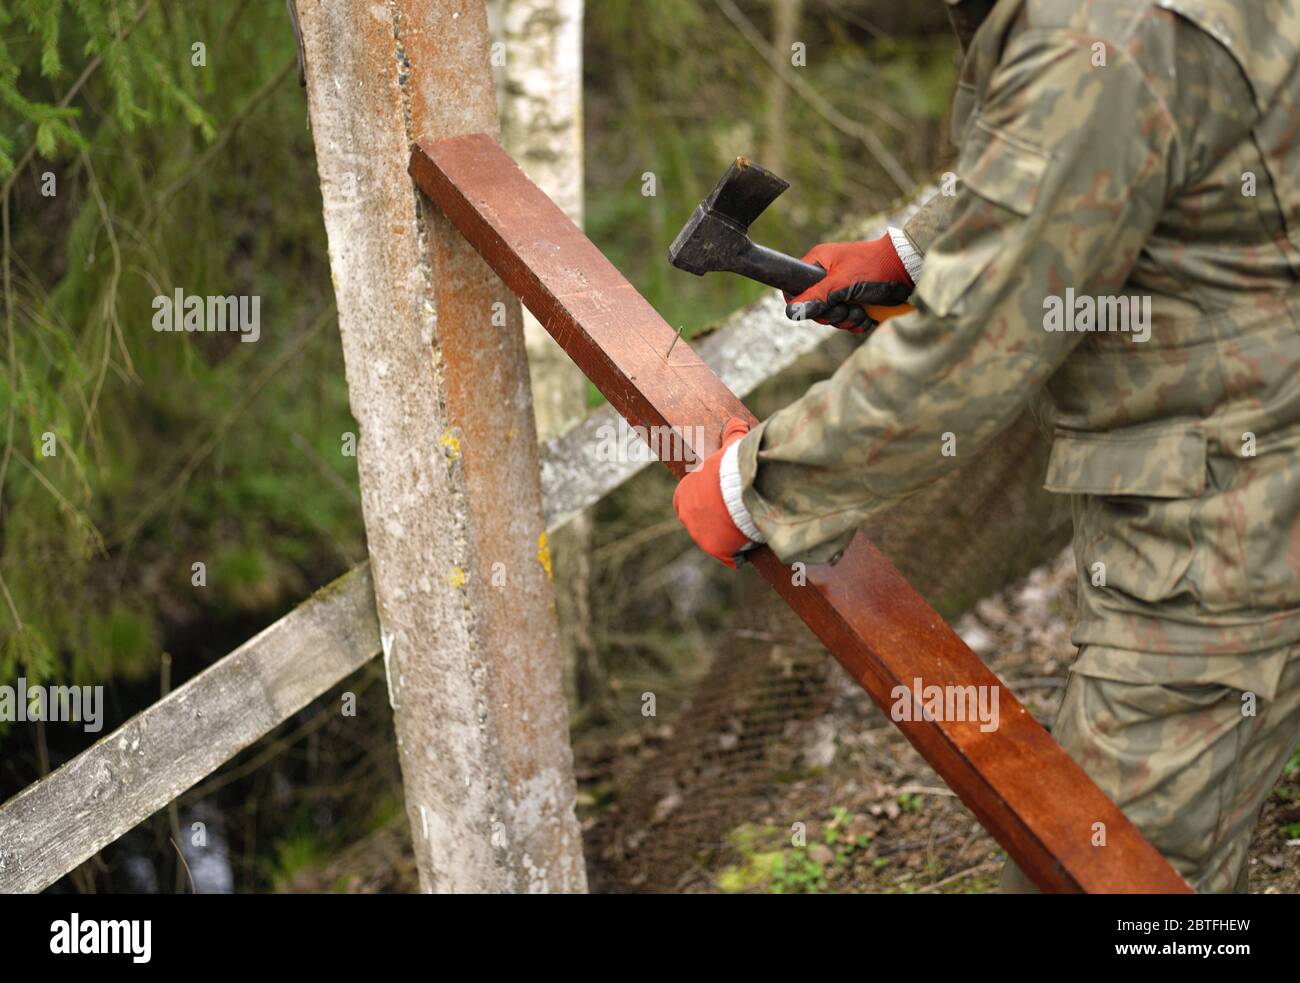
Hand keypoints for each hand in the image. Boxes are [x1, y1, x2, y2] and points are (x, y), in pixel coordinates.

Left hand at [672, 417, 755, 568]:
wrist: (741, 491)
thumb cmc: (732, 468)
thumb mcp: (730, 447)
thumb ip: (731, 434)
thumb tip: (736, 421)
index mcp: (683, 494)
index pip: (687, 501)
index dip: (704, 501)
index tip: (719, 500)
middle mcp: (687, 517)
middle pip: (701, 522)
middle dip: (717, 521)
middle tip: (737, 515)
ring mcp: (700, 535)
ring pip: (716, 539)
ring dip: (729, 536)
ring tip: (746, 527)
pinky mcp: (716, 549)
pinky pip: (729, 557)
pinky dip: (739, 554)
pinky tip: (750, 545)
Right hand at [785, 234, 913, 332]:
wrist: (908, 268)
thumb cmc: (875, 266)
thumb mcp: (842, 283)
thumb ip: (817, 298)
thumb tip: (791, 313)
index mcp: (818, 263)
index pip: (794, 289)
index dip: (803, 304)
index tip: (819, 308)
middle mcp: (827, 276)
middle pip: (814, 309)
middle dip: (833, 315)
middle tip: (847, 309)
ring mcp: (841, 290)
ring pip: (832, 317)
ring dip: (847, 320)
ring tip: (861, 310)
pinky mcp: (856, 300)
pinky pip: (848, 320)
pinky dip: (858, 322)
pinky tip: (868, 315)